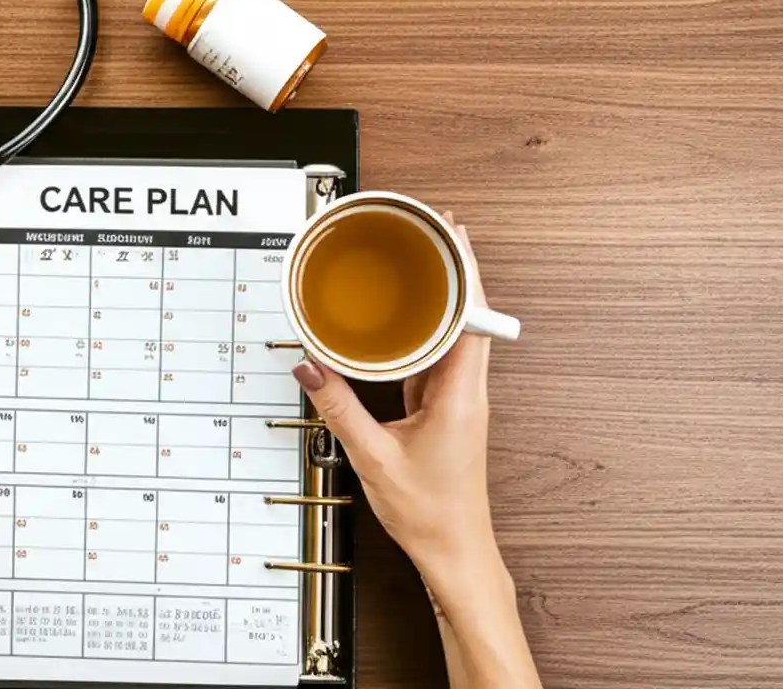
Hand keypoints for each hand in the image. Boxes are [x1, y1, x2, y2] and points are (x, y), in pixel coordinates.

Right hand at [291, 215, 497, 580]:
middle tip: (431, 233)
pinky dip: (426, 331)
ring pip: (456, 334)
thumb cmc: (429, 512)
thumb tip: (309, 366)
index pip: (473, 315)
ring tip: (419, 265)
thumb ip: (337, 406)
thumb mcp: (371, 456)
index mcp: (461, 395)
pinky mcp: (449, 409)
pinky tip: (407, 322)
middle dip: (453, 269)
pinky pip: (440, 357)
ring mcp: (460, 399)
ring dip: (442, 299)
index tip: (451, 234)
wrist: (454, 550)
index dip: (466, 268)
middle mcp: (468, 391)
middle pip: (469, 314)